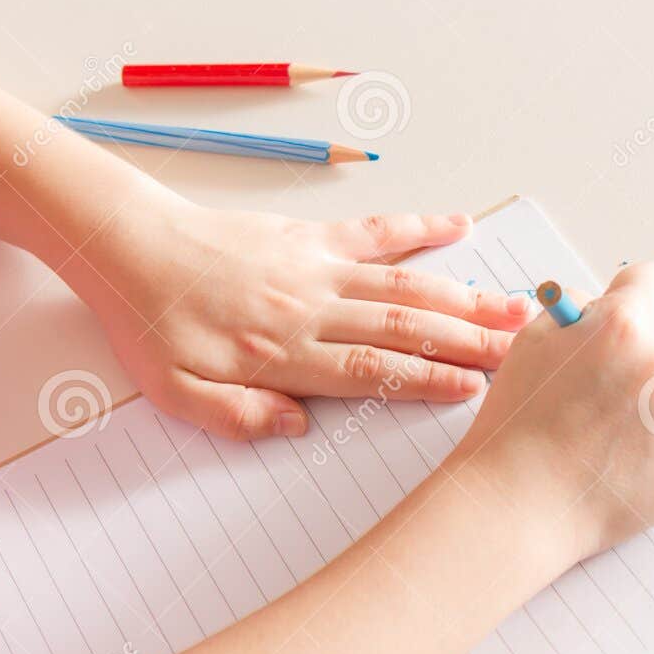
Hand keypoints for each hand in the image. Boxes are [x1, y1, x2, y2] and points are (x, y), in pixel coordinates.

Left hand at [67, 200, 536, 439]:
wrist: (127, 247)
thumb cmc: (150, 322)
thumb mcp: (175, 392)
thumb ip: (237, 415)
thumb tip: (297, 426)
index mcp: (281, 352)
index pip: (370, 370)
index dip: (427, 381)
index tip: (475, 390)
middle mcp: (308, 307)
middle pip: (402, 326)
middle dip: (468, 342)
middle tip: (525, 352)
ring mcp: (313, 266)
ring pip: (401, 282)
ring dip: (461, 295)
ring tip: (513, 307)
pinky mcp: (307, 237)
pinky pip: (373, 231)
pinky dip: (419, 227)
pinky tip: (459, 228)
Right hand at [454, 261, 653, 566]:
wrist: (520, 501)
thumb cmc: (517, 421)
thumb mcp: (531, 342)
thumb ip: (576, 309)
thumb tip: (603, 304)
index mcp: (625, 324)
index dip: (639, 296)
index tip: (625, 315)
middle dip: (648, 347)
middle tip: (604, 381)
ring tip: (608, 426)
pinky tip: (620, 456)